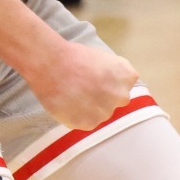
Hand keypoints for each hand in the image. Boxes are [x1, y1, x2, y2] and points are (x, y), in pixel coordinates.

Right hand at [24, 39, 139, 132]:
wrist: (53, 65)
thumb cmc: (75, 56)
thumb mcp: (104, 58)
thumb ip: (113, 74)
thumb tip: (110, 84)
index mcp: (126, 77)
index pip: (124, 85)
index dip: (110, 83)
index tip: (98, 80)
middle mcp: (121, 97)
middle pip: (115, 101)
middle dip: (103, 98)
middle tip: (85, 89)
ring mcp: (106, 112)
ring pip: (100, 113)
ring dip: (90, 108)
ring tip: (73, 95)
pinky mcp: (89, 124)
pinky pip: (85, 122)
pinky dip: (77, 116)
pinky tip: (68, 103)